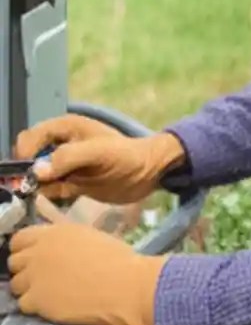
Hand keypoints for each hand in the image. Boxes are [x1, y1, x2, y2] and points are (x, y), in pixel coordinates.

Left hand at [7, 222, 165, 324]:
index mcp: (54, 233)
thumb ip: (67, 240)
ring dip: (30, 289)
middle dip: (26, 270)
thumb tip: (58, 246)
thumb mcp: (90, 238)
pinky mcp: (36, 301)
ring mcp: (34, 277)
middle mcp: (38, 252)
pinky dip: (36, 306)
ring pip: (16, 285)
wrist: (126, 286)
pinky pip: (24, 304)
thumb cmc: (119, 259)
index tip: (36, 257)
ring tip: (49, 293)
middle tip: (43, 277)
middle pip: (14, 262)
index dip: (25, 249)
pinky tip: (54, 305)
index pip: (19, 239)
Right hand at [14, 115, 185, 203]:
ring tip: (55, 190)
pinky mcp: (70, 183)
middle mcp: (59, 145)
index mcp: (64, 128)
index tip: (31, 172)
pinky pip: (49, 189)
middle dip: (28, 172)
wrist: (150, 173)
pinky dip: (49, 194)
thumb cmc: (128, 155)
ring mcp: (63, 165)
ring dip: (38, 185)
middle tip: (38, 186)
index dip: (25, 154)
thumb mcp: (100, 152)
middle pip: (28, 157)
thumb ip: (68, 158)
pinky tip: (63, 196)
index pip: (29, 138)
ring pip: (36, 175)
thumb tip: (37, 171)